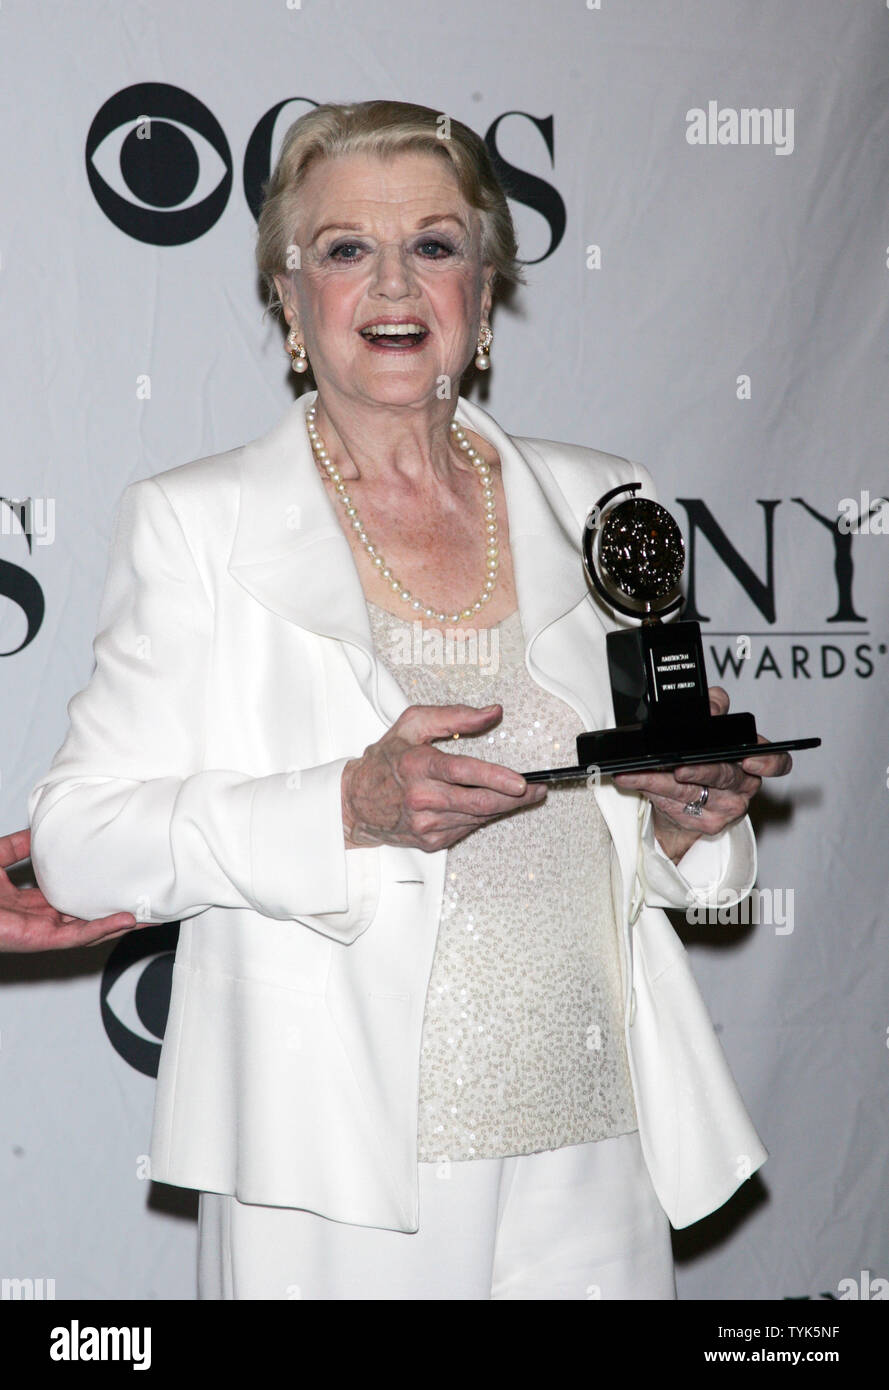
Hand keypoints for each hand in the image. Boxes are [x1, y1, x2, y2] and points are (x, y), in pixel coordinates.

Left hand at [0, 828, 141, 952]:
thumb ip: (18, 845)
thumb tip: (38, 829)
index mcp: (29, 902)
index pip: (71, 898)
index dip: (94, 890)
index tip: (115, 879)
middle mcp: (39, 919)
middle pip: (87, 918)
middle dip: (117, 911)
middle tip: (143, 901)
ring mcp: (42, 930)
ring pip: (89, 930)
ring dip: (119, 924)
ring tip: (146, 915)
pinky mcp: (41, 939)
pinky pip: (78, 936)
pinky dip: (103, 929)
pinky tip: (125, 920)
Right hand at [341, 703, 546, 852]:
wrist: (356, 801)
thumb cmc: (385, 760)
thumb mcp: (413, 724)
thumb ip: (455, 716)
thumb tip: (491, 713)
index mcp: (417, 766)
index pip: (462, 771)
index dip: (495, 776)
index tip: (521, 781)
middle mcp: (421, 798)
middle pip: (478, 801)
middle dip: (515, 797)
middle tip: (537, 788)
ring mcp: (426, 824)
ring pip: (478, 817)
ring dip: (504, 807)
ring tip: (522, 795)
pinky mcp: (430, 840)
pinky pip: (468, 828)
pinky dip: (483, 816)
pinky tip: (491, 805)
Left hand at [612, 687, 792, 862]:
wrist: (690, 796)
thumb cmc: (703, 755)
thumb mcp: (710, 722)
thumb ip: (714, 705)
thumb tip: (712, 707)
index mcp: (752, 757)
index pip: (776, 761)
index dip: (768, 762)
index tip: (749, 761)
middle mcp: (744, 784)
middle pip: (724, 776)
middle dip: (699, 770)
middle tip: (678, 767)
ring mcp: (727, 806)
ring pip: (691, 791)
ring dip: (658, 780)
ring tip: (636, 770)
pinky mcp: (707, 822)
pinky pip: (675, 805)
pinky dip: (651, 790)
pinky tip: (635, 780)